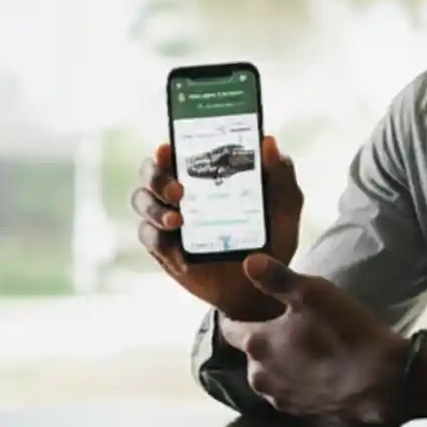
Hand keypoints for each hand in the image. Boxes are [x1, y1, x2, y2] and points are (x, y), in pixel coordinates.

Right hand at [132, 137, 303, 320]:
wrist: (263, 284)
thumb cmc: (274, 236)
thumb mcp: (285, 205)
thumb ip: (281, 173)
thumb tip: (269, 141)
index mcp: (207, 171)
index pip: (177, 150)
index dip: (167, 148)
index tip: (169, 149)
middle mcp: (181, 190)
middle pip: (149, 171)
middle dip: (156, 177)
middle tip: (179, 192)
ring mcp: (169, 218)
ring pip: (141, 201)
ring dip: (154, 209)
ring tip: (177, 222)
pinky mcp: (165, 248)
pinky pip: (150, 238)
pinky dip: (162, 243)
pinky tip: (181, 255)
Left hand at [220, 255, 408, 426]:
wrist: (381, 381)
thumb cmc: (343, 331)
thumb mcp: (312, 293)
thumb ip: (277, 278)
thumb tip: (248, 262)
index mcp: (257, 345)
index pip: (229, 329)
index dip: (232, 316)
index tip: (237, 306)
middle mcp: (261, 376)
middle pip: (251, 355)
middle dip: (261, 340)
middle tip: (279, 324)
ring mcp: (281, 398)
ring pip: (270, 375)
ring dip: (278, 362)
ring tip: (298, 348)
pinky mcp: (302, 412)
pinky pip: (290, 391)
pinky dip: (296, 379)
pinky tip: (315, 369)